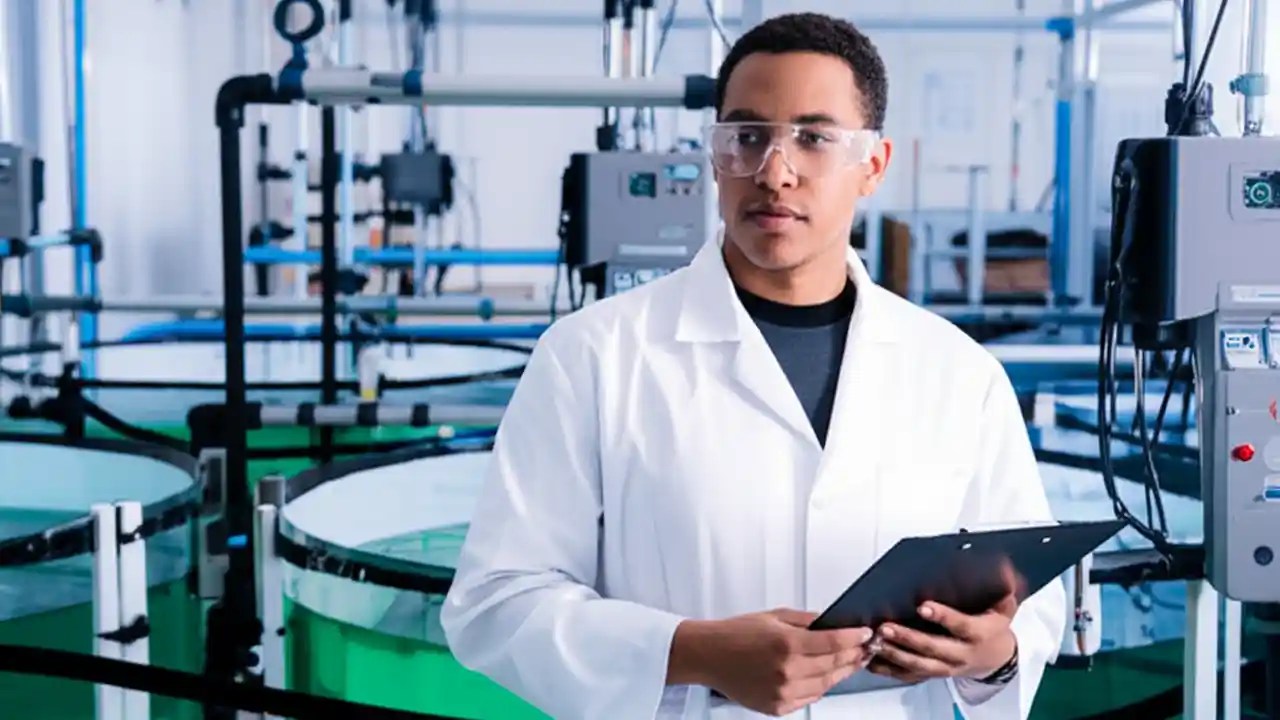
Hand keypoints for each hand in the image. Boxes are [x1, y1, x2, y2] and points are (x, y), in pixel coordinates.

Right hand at [668, 608, 875, 716]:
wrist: (709, 656)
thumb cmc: (736, 634)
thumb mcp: (774, 616)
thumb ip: (806, 620)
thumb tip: (833, 622)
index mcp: (787, 643)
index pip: (834, 642)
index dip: (855, 637)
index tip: (866, 633)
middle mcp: (787, 670)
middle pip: (834, 664)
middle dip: (853, 655)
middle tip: (864, 648)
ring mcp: (782, 692)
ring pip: (826, 685)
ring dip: (841, 673)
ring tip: (849, 663)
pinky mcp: (777, 706)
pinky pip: (809, 699)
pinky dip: (820, 688)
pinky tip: (824, 677)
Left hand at [866, 594, 1018, 683]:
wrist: (995, 657)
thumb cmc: (992, 626)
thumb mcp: (1004, 605)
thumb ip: (1002, 587)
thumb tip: (1002, 567)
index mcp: (979, 634)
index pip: (961, 626)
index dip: (943, 617)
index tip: (923, 606)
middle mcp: (962, 654)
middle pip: (934, 648)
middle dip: (909, 638)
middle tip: (887, 626)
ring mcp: (947, 667)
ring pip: (919, 665)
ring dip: (896, 654)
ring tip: (876, 641)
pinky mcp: (933, 674)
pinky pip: (910, 675)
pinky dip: (890, 670)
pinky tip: (873, 661)